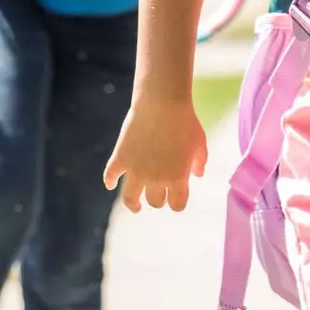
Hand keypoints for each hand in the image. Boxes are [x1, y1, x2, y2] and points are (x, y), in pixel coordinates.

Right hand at [103, 91, 207, 212]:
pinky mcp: (121, 157)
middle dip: (158, 199)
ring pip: (130, 198)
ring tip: (136, 205)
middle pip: (155, 202)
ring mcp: (136, 169)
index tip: (176, 199)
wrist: (162, 103)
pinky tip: (110, 184)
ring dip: (133, 204)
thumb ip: (200, 162)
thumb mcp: (200, 143)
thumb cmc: (185, 122)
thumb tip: (198, 174)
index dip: (177, 203)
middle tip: (158, 194)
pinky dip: (109, 181)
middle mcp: (156, 179)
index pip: (177, 205)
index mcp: (178, 178)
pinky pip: (110, 175)